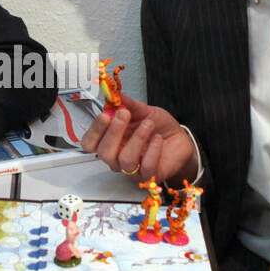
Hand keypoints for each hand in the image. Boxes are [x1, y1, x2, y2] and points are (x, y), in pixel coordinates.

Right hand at [79, 95, 196, 183]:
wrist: (179, 139)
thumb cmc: (158, 128)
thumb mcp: (143, 111)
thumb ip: (129, 104)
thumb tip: (116, 95)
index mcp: (111, 142)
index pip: (91, 143)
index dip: (95, 130)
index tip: (106, 114)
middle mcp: (118, 157)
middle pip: (104, 153)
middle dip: (114, 131)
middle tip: (125, 114)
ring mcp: (133, 169)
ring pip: (125, 160)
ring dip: (137, 138)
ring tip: (148, 124)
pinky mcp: (150, 175)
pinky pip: (146, 166)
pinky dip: (153, 150)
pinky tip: (157, 139)